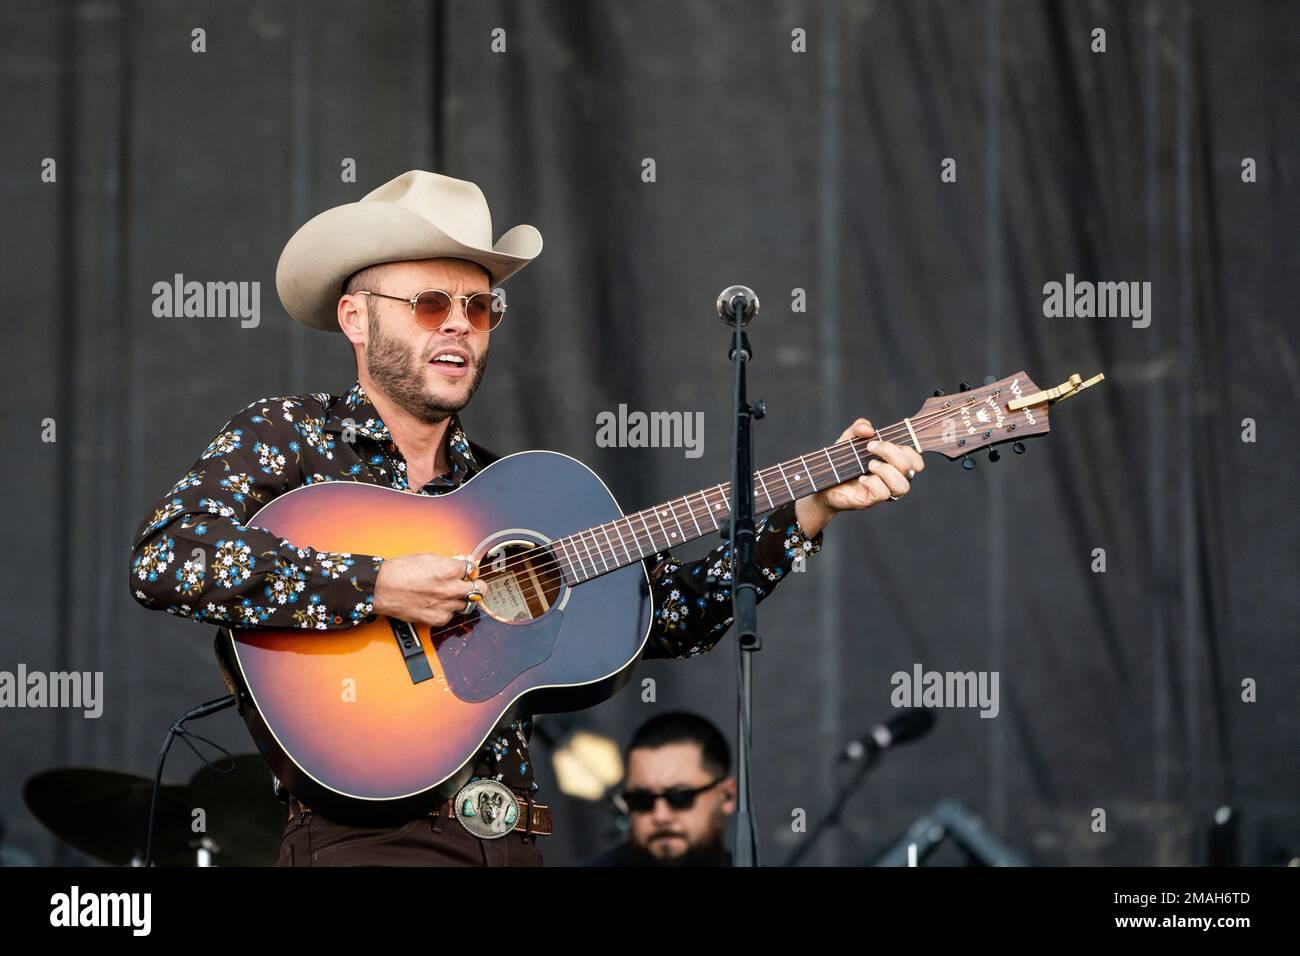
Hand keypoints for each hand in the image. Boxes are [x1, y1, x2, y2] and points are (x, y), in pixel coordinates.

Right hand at [372, 553, 479, 627]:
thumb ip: (449, 562)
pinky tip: (436, 603)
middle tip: (472, 585)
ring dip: (460, 599)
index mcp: (449, 570)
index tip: (468, 573)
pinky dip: (446, 610)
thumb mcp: (427, 558)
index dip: (469, 571)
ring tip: (446, 595)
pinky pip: (450, 615)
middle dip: (477, 586)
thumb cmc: (400, 571)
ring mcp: (445, 605)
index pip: (473, 570)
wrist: (381, 589)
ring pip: (466, 604)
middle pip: (481, 590)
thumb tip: (463, 562)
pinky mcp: (437, 618)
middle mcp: (451, 588)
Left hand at [794, 419, 924, 535]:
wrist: (823, 481)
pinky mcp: (871, 500)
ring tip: (869, 465)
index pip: (915, 460)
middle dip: (891, 452)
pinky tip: (860, 478)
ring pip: (903, 486)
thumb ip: (858, 427)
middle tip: (870, 447)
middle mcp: (892, 478)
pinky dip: (873, 482)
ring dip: (887, 471)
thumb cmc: (841, 461)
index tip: (884, 441)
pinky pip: (883, 493)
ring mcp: (883, 491)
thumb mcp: (849, 439)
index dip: (909, 451)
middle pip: (910, 467)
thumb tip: (868, 429)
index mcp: (893, 463)